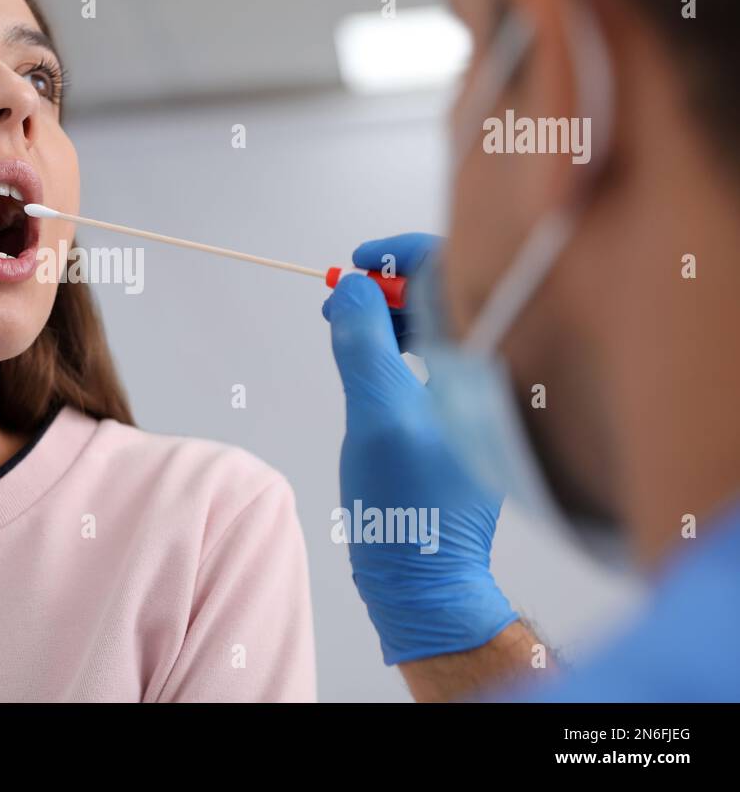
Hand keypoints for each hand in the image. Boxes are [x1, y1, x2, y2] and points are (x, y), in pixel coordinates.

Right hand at [321, 233, 517, 664]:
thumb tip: (354, 285)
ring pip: (433, 327)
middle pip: (444, 295)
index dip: (402, 253)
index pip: (458, 272)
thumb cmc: (407, 503)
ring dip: (386, 315)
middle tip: (339, 300)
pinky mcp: (459, 417)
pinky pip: (430, 358)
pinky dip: (395, 346)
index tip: (355, 263)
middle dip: (386, 285)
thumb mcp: (378, 413)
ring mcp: (476, 396)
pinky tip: (367, 359)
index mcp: (488, 364)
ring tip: (344, 326)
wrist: (424, 577)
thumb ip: (365, 342)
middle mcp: (491, 374)